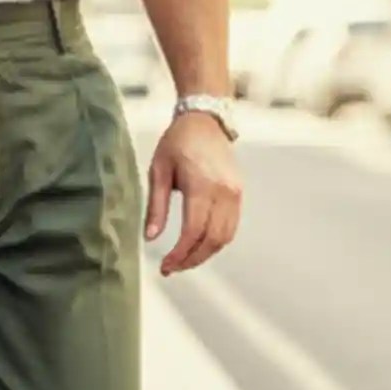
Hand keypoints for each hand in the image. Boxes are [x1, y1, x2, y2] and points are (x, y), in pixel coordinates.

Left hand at [145, 112, 242, 275]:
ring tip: (183, 261)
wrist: (205, 120)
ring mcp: (235, 193)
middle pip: (212, 240)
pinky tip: (198, 246)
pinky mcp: (239, 193)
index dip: (179, 254)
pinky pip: (231, 227)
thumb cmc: (176, 143)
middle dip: (192, 260)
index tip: (164, 267)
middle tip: (172, 269)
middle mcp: (224, 192)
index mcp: (202, 186)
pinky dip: (216, 242)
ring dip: (205, 254)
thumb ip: (156, 207)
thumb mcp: (158, 171)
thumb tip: (151, 239)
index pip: (193, 232)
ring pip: (225, 237)